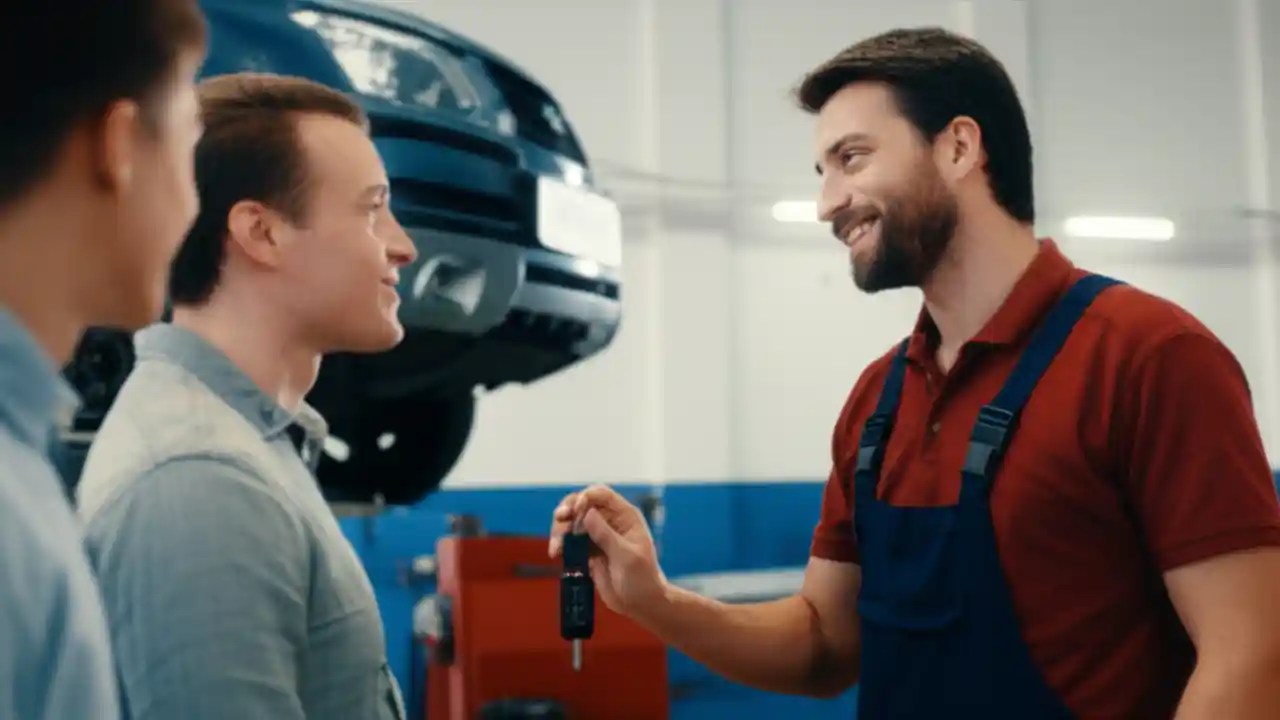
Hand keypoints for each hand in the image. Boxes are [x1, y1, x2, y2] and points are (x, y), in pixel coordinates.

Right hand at [548, 484, 667, 618]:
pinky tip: (556, 553)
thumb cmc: (642, 579)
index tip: (576, 511)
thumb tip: (587, 514)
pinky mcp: (587, 551)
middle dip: (567, 510)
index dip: (585, 497)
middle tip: (560, 521)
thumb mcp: (626, 555)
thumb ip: (605, 534)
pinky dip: (560, 544)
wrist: (640, 604)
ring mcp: (597, 536)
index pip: (601, 495)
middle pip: (581, 504)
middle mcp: (609, 522)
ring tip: (556, 546)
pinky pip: (569, 542)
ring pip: (572, 522)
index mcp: (624, 517)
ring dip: (560, 530)